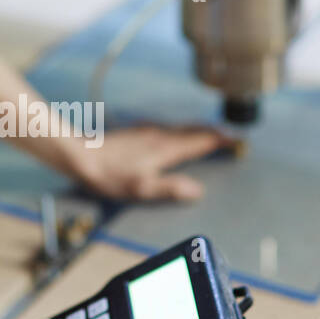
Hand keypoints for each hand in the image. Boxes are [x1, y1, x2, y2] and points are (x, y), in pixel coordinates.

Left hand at [73, 124, 236, 200]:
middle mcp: (160, 136)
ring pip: (182, 128)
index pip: (201, 141)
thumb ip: (170, 187)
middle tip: (232, 135)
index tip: (238, 140)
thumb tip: (197, 190)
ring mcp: (148, 132)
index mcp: (166, 149)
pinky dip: (182, 131)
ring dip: (199, 130)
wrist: (81, 156)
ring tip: (211, 133)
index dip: (221, 140)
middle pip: (195, 130)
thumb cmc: (110, 175)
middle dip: (215, 132)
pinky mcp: (137, 133)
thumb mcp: (142, 188)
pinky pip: (169, 129)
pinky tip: (177, 134)